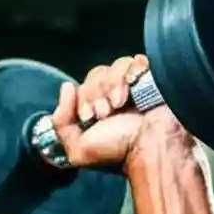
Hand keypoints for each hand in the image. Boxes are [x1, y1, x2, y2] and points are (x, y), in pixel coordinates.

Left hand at [47, 55, 191, 169]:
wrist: (152, 148)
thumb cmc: (120, 151)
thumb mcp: (79, 149)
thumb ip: (61, 122)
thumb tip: (66, 87)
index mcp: (100, 109)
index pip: (83, 86)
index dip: (83, 98)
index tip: (90, 117)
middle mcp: (116, 95)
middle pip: (96, 74)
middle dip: (96, 93)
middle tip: (105, 113)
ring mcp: (135, 85)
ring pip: (114, 67)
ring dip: (112, 85)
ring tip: (119, 105)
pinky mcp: (152, 77)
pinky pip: (136, 61)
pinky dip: (129, 72)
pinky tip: (132, 87)